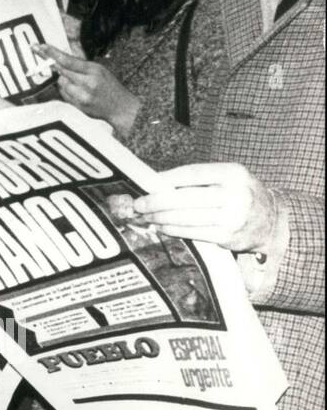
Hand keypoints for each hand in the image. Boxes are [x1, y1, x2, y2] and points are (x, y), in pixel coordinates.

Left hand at [37, 43, 141, 135]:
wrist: (121, 108)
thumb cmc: (110, 86)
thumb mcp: (100, 70)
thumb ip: (81, 65)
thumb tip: (59, 58)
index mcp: (94, 70)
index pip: (68, 60)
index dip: (52, 53)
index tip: (41, 47)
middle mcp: (88, 83)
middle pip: (61, 71)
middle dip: (51, 63)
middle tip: (38, 51)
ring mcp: (82, 96)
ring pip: (61, 83)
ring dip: (63, 80)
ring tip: (77, 82)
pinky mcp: (79, 106)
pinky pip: (64, 94)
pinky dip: (66, 90)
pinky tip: (77, 91)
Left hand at [130, 163, 278, 253]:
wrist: (272, 221)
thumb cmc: (240, 195)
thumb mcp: (227, 179)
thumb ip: (198, 180)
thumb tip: (157, 184)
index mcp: (232, 173)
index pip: (191, 174)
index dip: (165, 179)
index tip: (146, 184)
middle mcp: (234, 194)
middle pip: (184, 198)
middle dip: (156, 202)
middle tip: (137, 205)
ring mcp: (232, 217)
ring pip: (185, 217)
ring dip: (160, 218)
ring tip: (145, 217)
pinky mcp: (227, 236)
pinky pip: (192, 232)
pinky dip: (173, 230)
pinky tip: (161, 227)